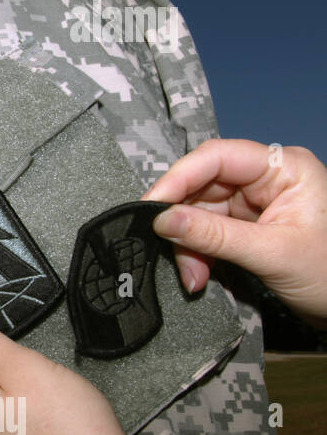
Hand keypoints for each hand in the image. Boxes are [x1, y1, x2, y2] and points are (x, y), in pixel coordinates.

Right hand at [143, 139, 326, 329]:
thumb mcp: (272, 254)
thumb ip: (214, 236)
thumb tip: (163, 220)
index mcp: (284, 167)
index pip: (217, 157)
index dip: (179, 179)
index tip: (150, 207)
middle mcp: (267, 177)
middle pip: (202, 186)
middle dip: (183, 224)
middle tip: (168, 252)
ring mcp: (256, 201)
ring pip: (199, 213)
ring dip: (188, 246)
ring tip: (193, 277)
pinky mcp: (247, 225)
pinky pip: (207, 232)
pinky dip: (198, 254)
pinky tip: (200, 274)